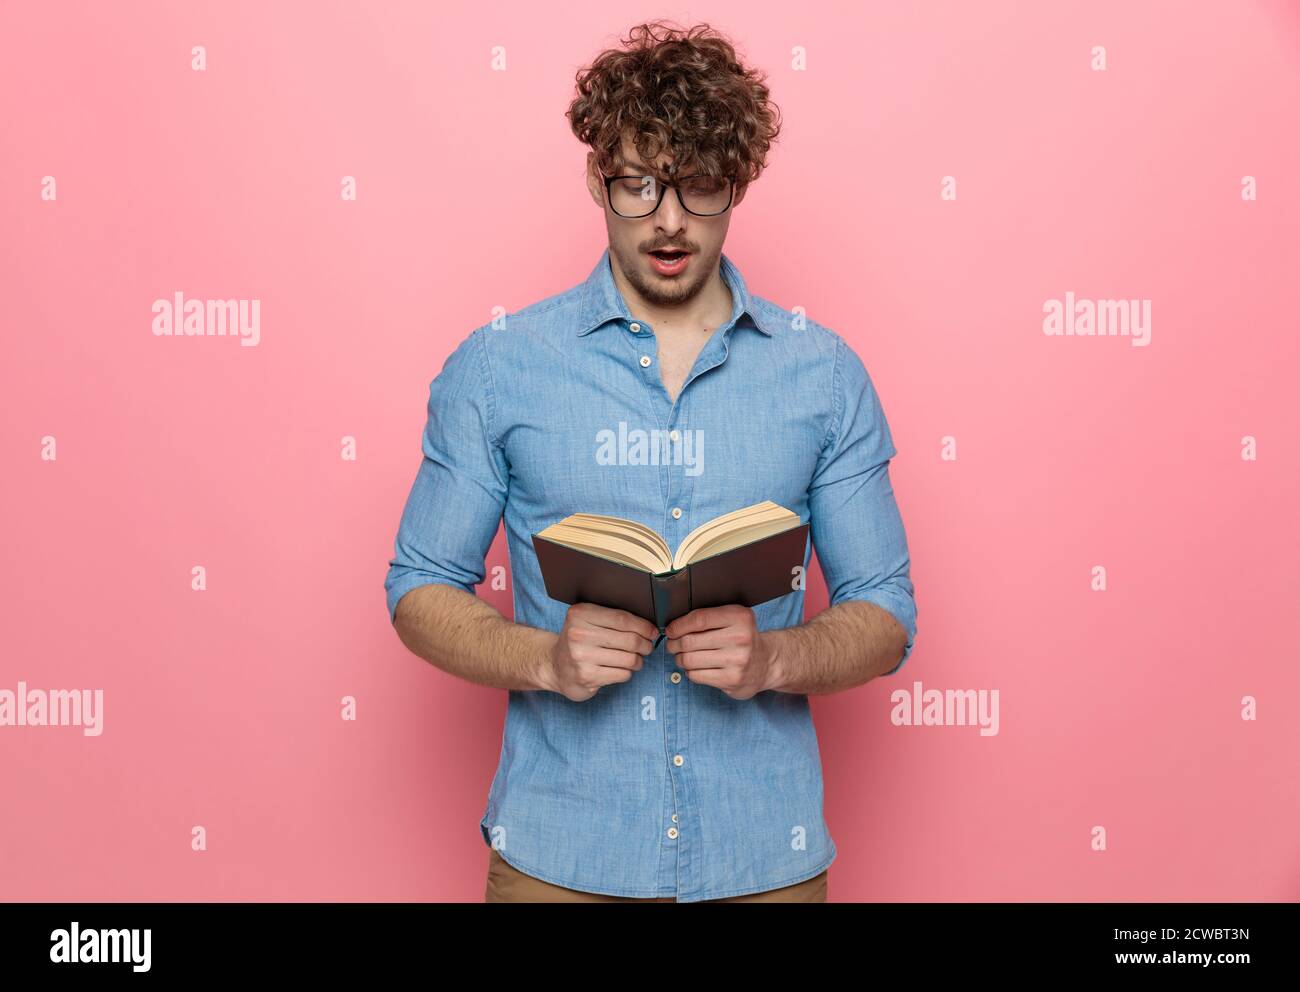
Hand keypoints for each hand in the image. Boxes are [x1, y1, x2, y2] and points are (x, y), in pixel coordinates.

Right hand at [543, 603, 657, 701]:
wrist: (554, 666)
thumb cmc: (578, 641)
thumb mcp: (587, 621)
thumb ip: (610, 618)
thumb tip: (647, 625)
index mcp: (581, 614)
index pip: (622, 619)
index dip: (643, 626)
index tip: (652, 632)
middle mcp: (579, 634)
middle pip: (629, 639)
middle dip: (645, 644)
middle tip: (647, 647)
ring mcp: (582, 656)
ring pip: (629, 659)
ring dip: (638, 660)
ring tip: (635, 659)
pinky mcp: (587, 676)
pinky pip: (622, 674)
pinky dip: (627, 672)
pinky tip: (621, 669)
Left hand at [664, 605, 777, 699]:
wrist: (767, 662)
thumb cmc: (743, 638)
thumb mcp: (733, 618)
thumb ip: (709, 617)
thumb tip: (674, 626)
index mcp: (739, 617)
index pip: (699, 619)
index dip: (679, 625)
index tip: (670, 630)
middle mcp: (740, 638)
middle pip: (690, 641)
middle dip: (675, 643)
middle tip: (673, 645)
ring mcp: (737, 661)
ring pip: (690, 660)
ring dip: (680, 658)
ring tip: (681, 656)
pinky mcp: (731, 680)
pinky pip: (696, 675)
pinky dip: (689, 671)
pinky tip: (695, 668)